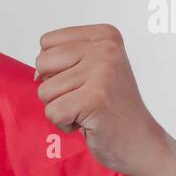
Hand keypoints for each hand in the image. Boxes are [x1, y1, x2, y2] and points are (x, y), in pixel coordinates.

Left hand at [34, 24, 171, 175]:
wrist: (139, 141)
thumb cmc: (110, 107)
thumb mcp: (90, 69)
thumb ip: (61, 61)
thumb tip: (36, 74)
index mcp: (104, 35)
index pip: (47, 42)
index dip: (55, 68)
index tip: (84, 81)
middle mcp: (106, 48)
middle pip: (42, 63)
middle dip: (55, 88)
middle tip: (85, 98)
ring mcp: (102, 72)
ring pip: (44, 91)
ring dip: (61, 108)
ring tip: (89, 110)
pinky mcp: (95, 99)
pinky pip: (52, 112)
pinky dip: (64, 124)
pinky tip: (89, 122)